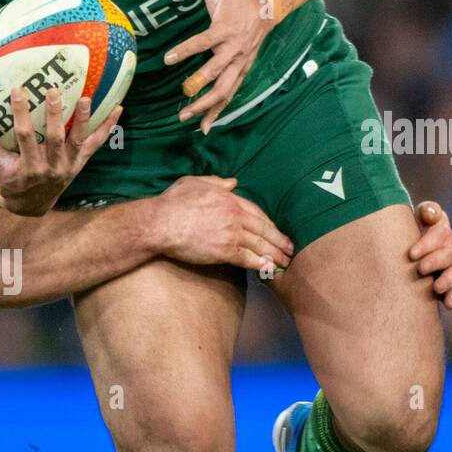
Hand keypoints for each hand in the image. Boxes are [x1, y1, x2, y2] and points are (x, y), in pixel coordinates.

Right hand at [0, 87, 122, 216]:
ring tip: (86, 98)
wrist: (30, 202)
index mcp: (29, 168)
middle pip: (55, 138)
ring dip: (83, 119)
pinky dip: (108, 127)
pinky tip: (118, 108)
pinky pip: (96, 144)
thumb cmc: (8, 176)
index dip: (21, 113)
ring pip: (78, 141)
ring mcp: (69, 165)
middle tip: (53, 90)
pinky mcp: (80, 162)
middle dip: (55, 114)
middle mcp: (52, 168)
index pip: (25, 136)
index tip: (18, 89)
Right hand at [149, 175, 293, 272]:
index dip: (268, 223)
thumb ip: (216, 182)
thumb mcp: (194, 182)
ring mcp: (231, 233)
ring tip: (284, 262)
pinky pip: (248, 259)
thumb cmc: (172, 202)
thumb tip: (232, 182)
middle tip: (290, 249)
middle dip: (279, 240)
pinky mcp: (225, 251)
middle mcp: (235, 216)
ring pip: (260, 245)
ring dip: (274, 254)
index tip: (276, 230)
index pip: (256, 212)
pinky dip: (260, 264)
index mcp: (229, 198)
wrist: (160, 223)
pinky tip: (268, 269)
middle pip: (264, 229)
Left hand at [165, 0, 274, 133]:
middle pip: (217, 74)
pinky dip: (218, 110)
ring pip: (225, 90)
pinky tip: (204, 126)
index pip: (203, 42)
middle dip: (199, 87)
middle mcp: (234, 49)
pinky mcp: (242, 70)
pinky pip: (230, 94)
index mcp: (225, 29)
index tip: (167, 59)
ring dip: (206, 106)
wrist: (268, 5)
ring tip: (185, 118)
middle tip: (181, 99)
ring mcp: (240, 63)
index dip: (185, 50)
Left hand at [409, 200, 451, 308]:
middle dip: (435, 262)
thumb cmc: (411, 228)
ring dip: (447, 281)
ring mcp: (451, 267)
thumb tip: (430, 214)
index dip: (427, 244)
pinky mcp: (448, 283)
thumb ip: (426, 211)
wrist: (407, 247)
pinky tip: (448, 304)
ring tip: (436, 287)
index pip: (439, 234)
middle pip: (448, 255)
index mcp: (442, 231)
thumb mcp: (417, 216)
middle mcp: (450, 249)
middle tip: (421, 268)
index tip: (411, 253)